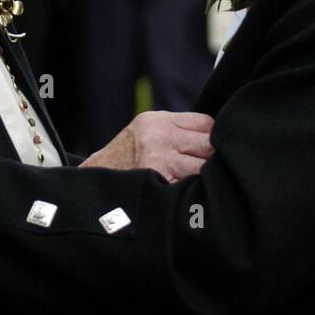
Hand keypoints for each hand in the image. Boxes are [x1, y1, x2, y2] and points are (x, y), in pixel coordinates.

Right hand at [81, 111, 214, 181]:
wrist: (97, 181)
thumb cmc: (128, 155)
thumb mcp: (147, 129)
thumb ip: (178, 128)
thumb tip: (216, 135)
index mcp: (158, 121)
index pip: (206, 123)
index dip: (214, 135)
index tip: (211, 146)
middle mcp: (159, 139)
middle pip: (209, 144)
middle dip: (214, 156)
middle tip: (213, 165)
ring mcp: (160, 164)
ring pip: (204, 168)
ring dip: (207, 175)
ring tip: (203, 181)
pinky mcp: (161, 186)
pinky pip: (191, 187)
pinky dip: (195, 190)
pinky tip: (192, 193)